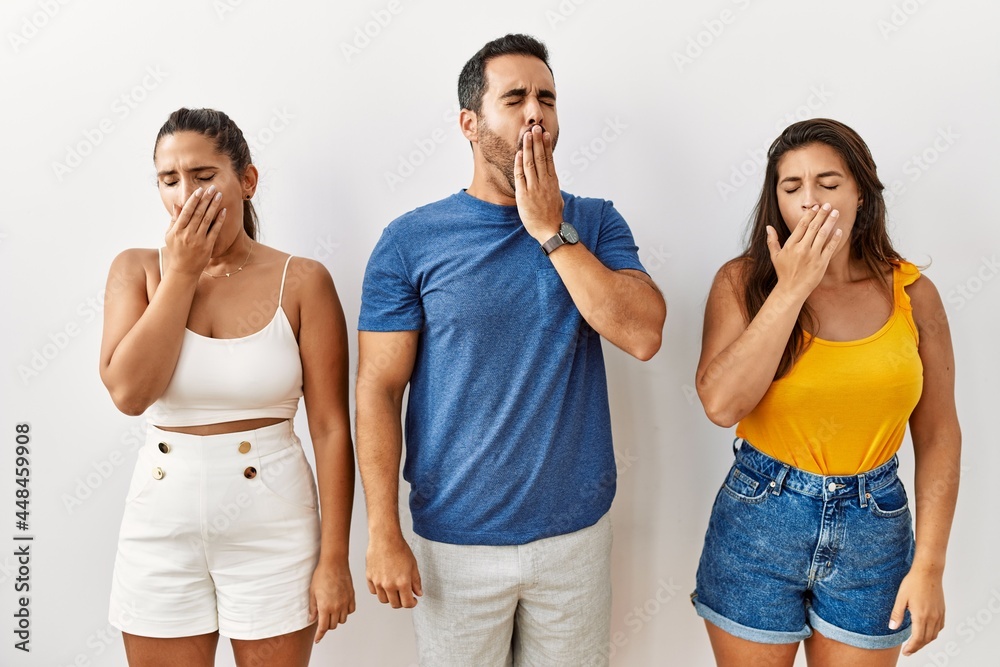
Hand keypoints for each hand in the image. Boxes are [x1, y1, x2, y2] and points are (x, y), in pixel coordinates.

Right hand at [164, 186, 225, 275]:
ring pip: (207, 219)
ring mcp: (198, 240)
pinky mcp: (207, 246)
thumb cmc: (176, 250)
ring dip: (213, 206)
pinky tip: (223, 210)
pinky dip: (219, 220)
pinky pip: (215, 230)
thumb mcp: (170, 235)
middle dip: (205, 199)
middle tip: (212, 188)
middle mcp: (187, 234)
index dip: (193, 200)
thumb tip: (177, 204)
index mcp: (177, 230)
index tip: (199, 190)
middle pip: (198, 213)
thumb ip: (174, 220)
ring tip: (218, 195)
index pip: (186, 211)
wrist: (183, 270)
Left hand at [308, 559, 355, 642]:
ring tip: (331, 613)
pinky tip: (341, 607)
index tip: (318, 639)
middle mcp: (337, 607)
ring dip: (336, 619)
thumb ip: (313, 608)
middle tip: (322, 620)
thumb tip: (312, 619)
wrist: (334, 563)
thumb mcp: (312, 592)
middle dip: (327, 625)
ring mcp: (345, 602)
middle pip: (333, 625)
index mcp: (325, 607)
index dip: (320, 635)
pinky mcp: (351, 596)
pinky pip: (351, 610)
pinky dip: (346, 612)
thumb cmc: (321, 575)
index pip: (323, 627)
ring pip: (342, 620)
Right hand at [365, 532, 421, 608]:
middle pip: (395, 604)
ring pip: (383, 600)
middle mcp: (389, 585)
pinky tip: (384, 584)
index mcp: (402, 583)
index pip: (407, 603)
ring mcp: (378, 582)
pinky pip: (374, 591)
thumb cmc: (400, 549)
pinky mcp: (369, 577)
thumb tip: (418, 593)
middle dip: (401, 602)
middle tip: (404, 595)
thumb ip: (416, 582)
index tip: (413, 601)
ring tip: (394, 589)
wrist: (385, 538)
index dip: (412, 604)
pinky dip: (379, 591)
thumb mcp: (413, 566)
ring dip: (390, 597)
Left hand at [514, 124, 563, 242]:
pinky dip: (520, 164)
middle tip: (536, 128)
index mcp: (553, 182)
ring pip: (531, 164)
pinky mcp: (524, 195)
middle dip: (538, 142)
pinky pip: (521, 176)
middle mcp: (544, 183)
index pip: (550, 160)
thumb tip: (552, 177)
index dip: (547, 146)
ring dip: (529, 148)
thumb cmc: (552, 216)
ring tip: (527, 135)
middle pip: (541, 158)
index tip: (545, 134)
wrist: (549, 230)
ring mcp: (534, 188)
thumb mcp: (557, 197)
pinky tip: (519, 153)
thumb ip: (552, 185)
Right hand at [765, 203, 842, 299]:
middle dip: (821, 214)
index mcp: (791, 245)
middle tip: (827, 205)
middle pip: (814, 227)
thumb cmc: (783, 272)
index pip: (801, 225)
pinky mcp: (821, 263)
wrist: (791, 289)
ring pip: (823, 235)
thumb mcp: (775, 256)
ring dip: (830, 222)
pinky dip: (835, 238)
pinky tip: (839, 230)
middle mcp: (802, 248)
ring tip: (835, 212)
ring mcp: (813, 256)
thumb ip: (772, 240)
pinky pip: (830, 248)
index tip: (815, 207)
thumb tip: (768, 227)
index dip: (809, 215)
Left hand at [889, 566, 945, 654]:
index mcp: (921, 616)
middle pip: (927, 639)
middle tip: (909, 651)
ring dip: (926, 641)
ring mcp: (939, 614)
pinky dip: (933, 634)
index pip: (918, 638)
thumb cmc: (913, 582)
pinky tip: (927, 632)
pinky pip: (940, 627)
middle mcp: (932, 618)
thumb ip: (897, 614)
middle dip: (918, 647)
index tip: (906, 652)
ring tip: (916, 643)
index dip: (912, 647)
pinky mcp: (942, 611)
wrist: (928, 572)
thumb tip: (892, 627)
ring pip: (934, 635)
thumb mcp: (901, 598)